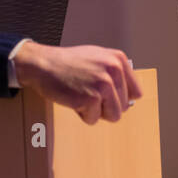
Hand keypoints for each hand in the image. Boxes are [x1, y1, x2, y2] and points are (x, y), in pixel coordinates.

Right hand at [12, 42, 142, 123]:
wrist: (42, 64)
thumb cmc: (66, 63)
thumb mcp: (97, 58)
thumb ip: (115, 73)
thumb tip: (131, 97)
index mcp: (118, 60)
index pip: (135, 92)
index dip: (119, 98)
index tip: (106, 95)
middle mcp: (114, 70)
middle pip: (124, 107)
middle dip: (105, 105)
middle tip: (87, 92)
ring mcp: (103, 85)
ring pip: (113, 116)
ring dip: (96, 112)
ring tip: (82, 96)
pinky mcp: (91, 98)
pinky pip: (93, 120)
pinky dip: (82, 114)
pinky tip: (73, 98)